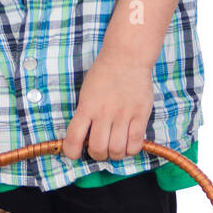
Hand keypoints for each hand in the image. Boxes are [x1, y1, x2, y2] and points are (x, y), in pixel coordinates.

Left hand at [62, 48, 153, 163]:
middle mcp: (104, 112)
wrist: (127, 57)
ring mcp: (123, 114)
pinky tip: (128, 144)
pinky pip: (136, 143)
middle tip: (100, 149)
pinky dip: (131, 150)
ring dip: (115, 154)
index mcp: (87, 106)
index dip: (71, 152)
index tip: (73, 154)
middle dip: (97, 155)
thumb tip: (84, 138)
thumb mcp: (86, 92)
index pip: (74, 137)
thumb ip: (86, 114)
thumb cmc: (104, 74)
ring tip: (115, 148)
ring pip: (117, 149)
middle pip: (98, 148)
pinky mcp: (140, 114)